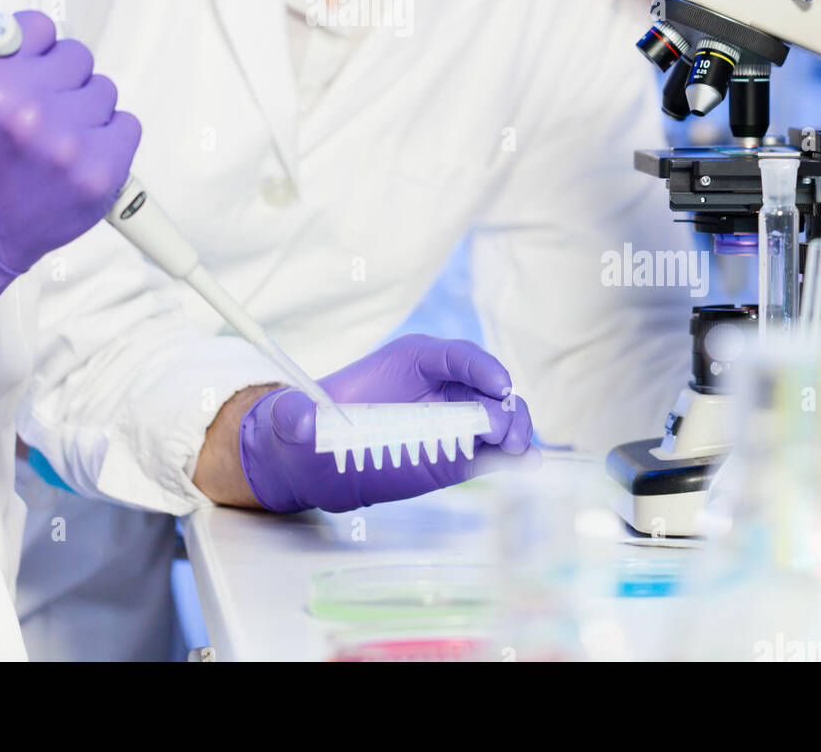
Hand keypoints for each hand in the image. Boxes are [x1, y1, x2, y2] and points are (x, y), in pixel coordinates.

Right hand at [0, 0, 140, 324]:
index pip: (41, 27)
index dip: (30, 50)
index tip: (16, 75)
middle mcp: (28, 111)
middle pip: (76, 57)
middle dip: (56, 78)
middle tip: (31, 111)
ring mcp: (68, 144)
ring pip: (103, 90)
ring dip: (82, 109)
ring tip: (52, 136)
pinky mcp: (101, 171)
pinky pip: (127, 124)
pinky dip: (108, 137)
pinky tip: (76, 154)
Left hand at [239, 334, 533, 512]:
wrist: (313, 459)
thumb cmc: (309, 425)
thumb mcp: (295, 418)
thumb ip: (296, 414)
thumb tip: (299, 417)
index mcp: (412, 360)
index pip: (456, 354)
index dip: (481, 367)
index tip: (498, 387)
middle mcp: (440, 386)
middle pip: (487, 385)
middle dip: (505, 405)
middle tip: (507, 435)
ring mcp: (452, 420)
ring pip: (498, 416)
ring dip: (514, 430)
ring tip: (515, 453)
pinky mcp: (456, 454)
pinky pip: (492, 451)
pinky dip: (512, 457)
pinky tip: (525, 466)